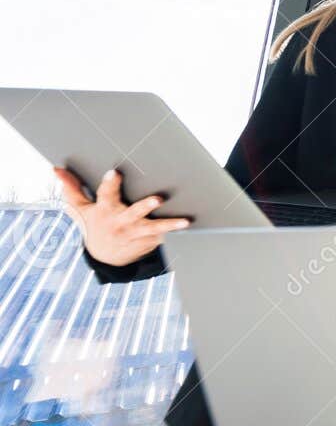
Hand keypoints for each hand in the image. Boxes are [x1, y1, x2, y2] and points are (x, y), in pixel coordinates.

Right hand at [53, 167, 188, 266]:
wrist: (105, 257)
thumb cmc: (93, 224)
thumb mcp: (79, 208)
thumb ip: (71, 188)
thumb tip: (55, 169)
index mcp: (105, 211)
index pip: (105, 195)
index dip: (109, 184)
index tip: (114, 173)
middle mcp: (122, 222)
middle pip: (134, 213)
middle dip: (145, 206)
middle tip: (157, 198)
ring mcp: (137, 233)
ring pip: (154, 228)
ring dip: (169, 225)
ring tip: (185, 221)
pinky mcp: (150, 241)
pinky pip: (164, 237)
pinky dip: (176, 233)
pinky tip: (191, 227)